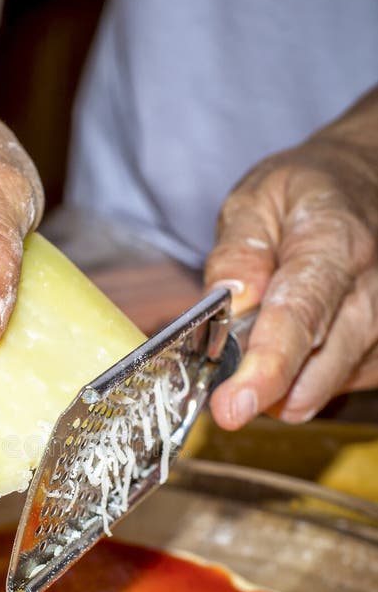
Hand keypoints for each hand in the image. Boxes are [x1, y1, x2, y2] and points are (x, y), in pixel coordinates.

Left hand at [206, 133, 377, 429]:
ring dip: (284, 380)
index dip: (265, 371)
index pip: (299, 319)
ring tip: (269, 332)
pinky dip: (306, 379)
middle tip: (227, 380)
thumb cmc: (308, 193)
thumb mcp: (257, 199)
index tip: (232, 408)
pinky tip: (301, 343)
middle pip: (318, 370)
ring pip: (323, 388)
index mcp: (334, 245)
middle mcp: (372, 290)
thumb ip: (237, 253)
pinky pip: (338, 388)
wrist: (370, 183)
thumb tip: (229, 303)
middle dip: (264, 389)